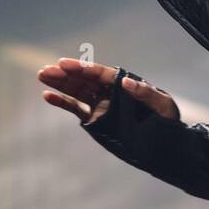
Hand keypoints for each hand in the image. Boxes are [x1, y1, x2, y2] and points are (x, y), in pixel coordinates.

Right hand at [37, 56, 180, 125]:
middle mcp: (110, 92)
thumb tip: (126, 81)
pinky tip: (48, 96)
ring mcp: (101, 105)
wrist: (164, 144)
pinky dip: (62, 102)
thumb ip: (146, 93)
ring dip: (60, 83)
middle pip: (85, 79)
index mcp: (124, 84)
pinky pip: (75, 108)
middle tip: (47, 69)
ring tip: (42, 75)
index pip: (100, 74)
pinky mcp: (95, 119)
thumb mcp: (163, 106)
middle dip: (66, 74)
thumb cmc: (167, 121)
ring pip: (77, 90)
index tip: (66, 64)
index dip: (83, 68)